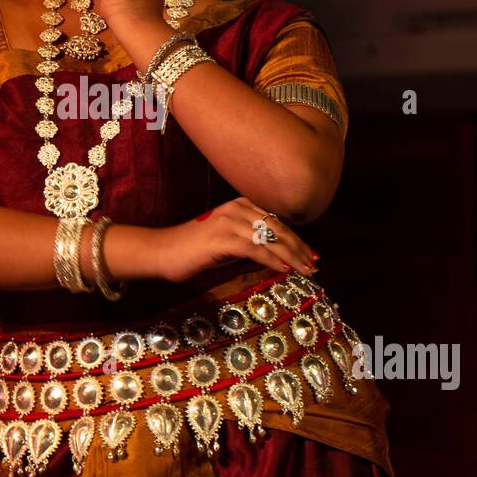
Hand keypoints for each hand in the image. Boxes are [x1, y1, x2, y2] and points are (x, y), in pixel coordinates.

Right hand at [155, 197, 317, 284]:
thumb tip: (278, 257)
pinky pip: (256, 249)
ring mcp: (230, 221)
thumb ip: (250, 244)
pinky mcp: (222, 238)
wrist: (162, 252)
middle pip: (278, 229)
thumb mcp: (228, 244)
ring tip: (306, 270)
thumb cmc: (193, 251)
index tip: (311, 255)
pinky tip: (286, 270)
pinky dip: (273, 260)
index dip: (297, 239)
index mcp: (241, 205)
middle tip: (315, 265)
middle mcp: (237, 208)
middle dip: (300, 248)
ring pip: (271, 239)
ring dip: (292, 256)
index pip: (277, 222)